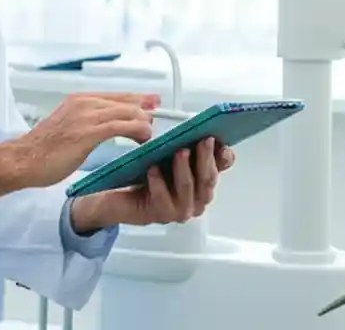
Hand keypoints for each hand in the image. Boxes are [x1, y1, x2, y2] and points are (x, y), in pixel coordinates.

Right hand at [10, 92, 158, 188]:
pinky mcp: (87, 132)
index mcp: (78, 100)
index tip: (152, 101)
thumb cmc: (43, 150)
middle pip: (124, 101)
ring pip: (126, 112)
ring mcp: (85, 116)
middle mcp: (84, 103)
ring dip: (142, 122)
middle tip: (158, 115)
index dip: (136, 98)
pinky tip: (142, 138)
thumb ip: (87, 122)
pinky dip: (135, 130)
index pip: (115, 95)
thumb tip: (107, 125)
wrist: (23, 160)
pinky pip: (120, 126)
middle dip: (144, 108)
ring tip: (148, 135)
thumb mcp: (68, 127)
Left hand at [70, 137, 236, 232]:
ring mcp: (182, 209)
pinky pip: (163, 198)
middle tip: (203, 140)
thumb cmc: (150, 172)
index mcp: (204, 179)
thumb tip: (199, 129)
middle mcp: (198, 197)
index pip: (223, 165)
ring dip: (184, 168)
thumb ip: (188, 144)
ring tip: (180, 151)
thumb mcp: (171, 153)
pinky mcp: (162, 215)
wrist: (121, 194)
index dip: (223, 154)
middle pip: (208, 177)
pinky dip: (158, 183)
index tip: (218, 138)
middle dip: (206, 157)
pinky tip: (153, 169)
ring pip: (187, 187)